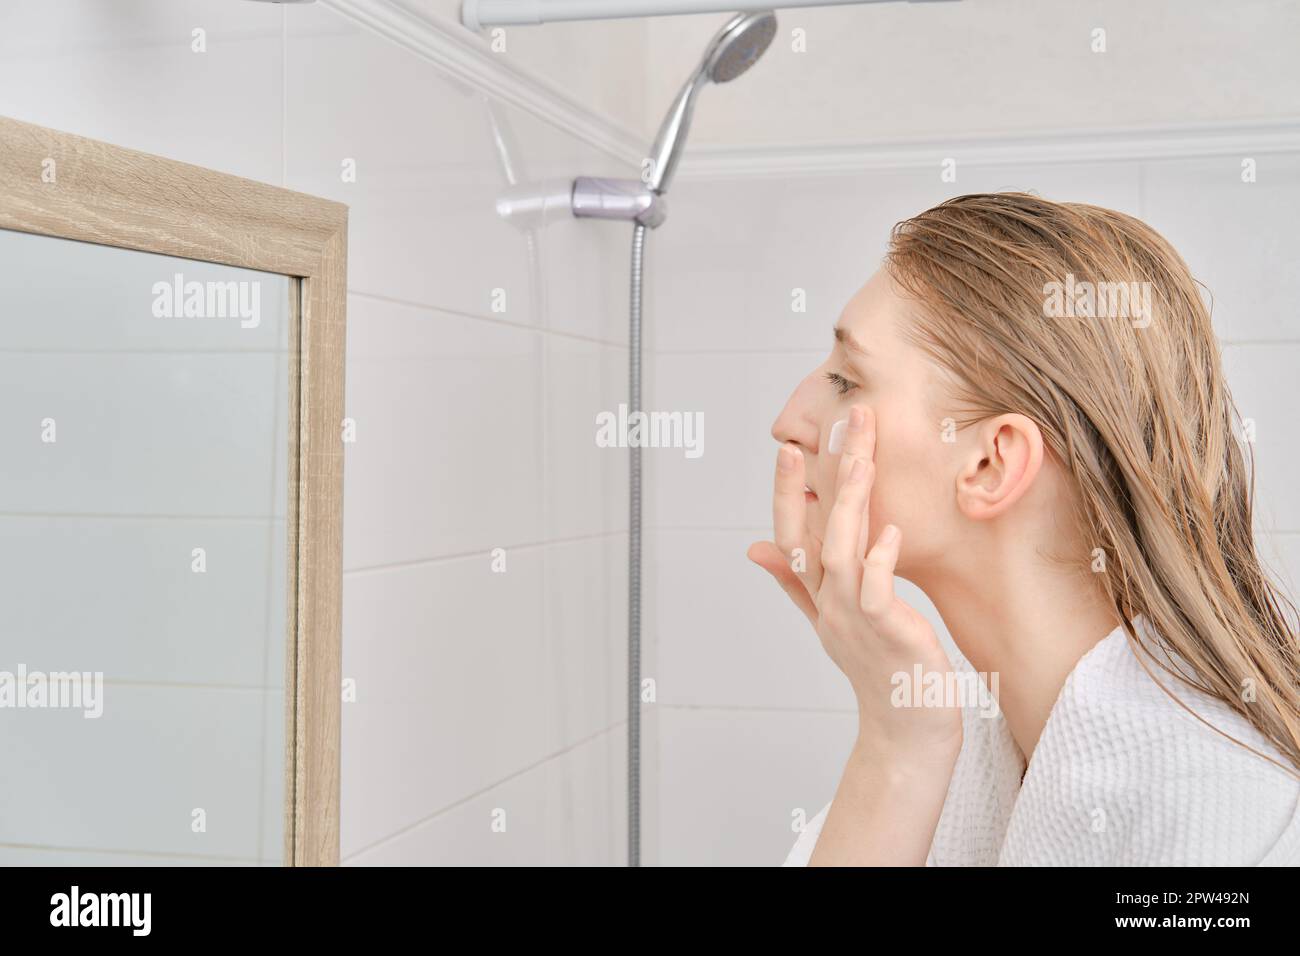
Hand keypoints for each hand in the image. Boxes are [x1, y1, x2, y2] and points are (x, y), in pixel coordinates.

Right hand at [748, 404, 962, 761]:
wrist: (907, 729)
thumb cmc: (879, 670)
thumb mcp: (830, 620)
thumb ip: (794, 583)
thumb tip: (754, 547)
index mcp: (818, 597)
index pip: (790, 537)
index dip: (786, 494)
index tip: (788, 449)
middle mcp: (830, 604)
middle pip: (815, 533)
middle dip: (824, 478)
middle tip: (839, 425)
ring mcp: (855, 619)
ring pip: (842, 552)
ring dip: (851, 504)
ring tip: (862, 459)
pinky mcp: (888, 633)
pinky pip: (877, 591)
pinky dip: (880, 559)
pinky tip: (891, 531)